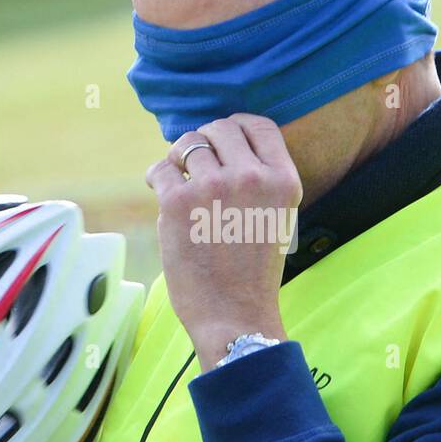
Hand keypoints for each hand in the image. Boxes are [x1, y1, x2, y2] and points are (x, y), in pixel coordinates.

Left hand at [146, 114, 300, 370]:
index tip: (224, 140)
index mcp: (282, 181)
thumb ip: (259, 181)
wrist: (235, 316)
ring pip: (189, 144)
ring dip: (180, 158)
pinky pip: (162, 169)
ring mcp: (214, 186)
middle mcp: (251, 177)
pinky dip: (158, 176)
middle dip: (205, 141)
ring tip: (179, 177)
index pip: (260, 125)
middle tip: (196, 163)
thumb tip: (221, 147)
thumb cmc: (252, 273)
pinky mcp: (179, 202)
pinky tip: (160, 189)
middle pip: (221, 128)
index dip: (237, 127)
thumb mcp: (275, 217)